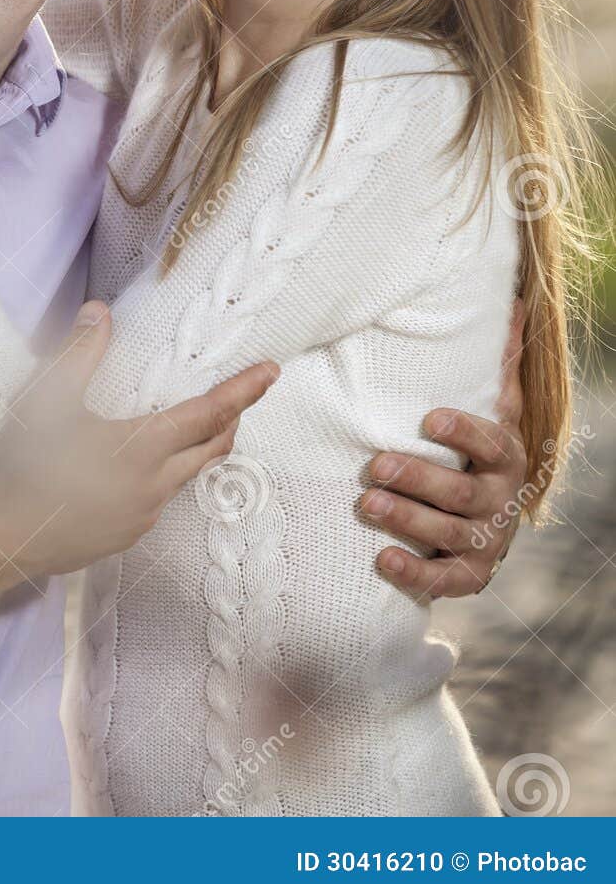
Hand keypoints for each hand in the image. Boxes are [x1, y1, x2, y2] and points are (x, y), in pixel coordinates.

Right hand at [0, 302, 280, 597]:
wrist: (2, 539)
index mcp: (143, 447)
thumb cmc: (24, 465)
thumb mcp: (48, 399)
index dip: (244, 391)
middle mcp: (154, 485)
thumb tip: (99, 312)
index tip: (272, 372)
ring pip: (188, 475)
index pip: (208, 413)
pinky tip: (146, 465)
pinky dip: (170, 474)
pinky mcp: (127, 536)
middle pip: (211, 447)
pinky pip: (162, 499)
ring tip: (196, 425)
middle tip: (243, 395)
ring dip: (201, 447)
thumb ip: (80, 353)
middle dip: (232, 418)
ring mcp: (143, 516)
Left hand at [361, 299, 526, 598]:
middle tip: (374, 465)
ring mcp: (487, 540)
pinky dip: (416, 573)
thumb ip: (498, 363)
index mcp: (506, 457)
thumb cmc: (478, 450)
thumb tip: (518, 303)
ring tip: (366, 503)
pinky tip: (383, 559)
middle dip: (418, 478)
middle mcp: (500, 501)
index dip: (463, 431)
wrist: (492, 518)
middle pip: (461, 493)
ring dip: (407, 519)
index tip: (428, 417)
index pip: (492, 443)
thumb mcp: (493, 407)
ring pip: (449, 533)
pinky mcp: (469, 575)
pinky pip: (445, 580)